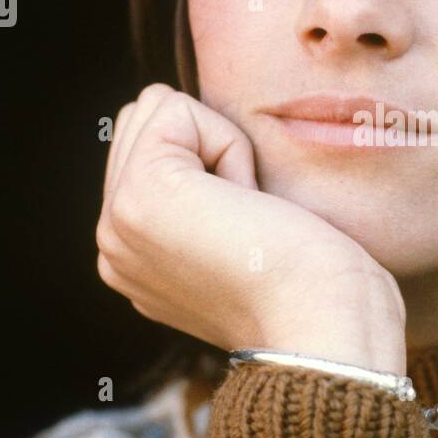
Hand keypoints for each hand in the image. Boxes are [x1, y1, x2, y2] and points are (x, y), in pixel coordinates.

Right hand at [95, 84, 406, 373]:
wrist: (324, 327)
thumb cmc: (316, 286)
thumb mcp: (242, 244)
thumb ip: (206, 205)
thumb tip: (214, 170)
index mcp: (133, 259)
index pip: (149, 148)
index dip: (216, 162)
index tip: (248, 233)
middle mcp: (113, 244)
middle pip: (145, 120)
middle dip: (212, 148)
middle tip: (249, 221)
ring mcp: (116, 221)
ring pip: (158, 110)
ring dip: (221, 147)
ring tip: (246, 215)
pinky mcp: (139, 193)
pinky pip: (177, 110)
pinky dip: (229, 144)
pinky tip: (246, 204)